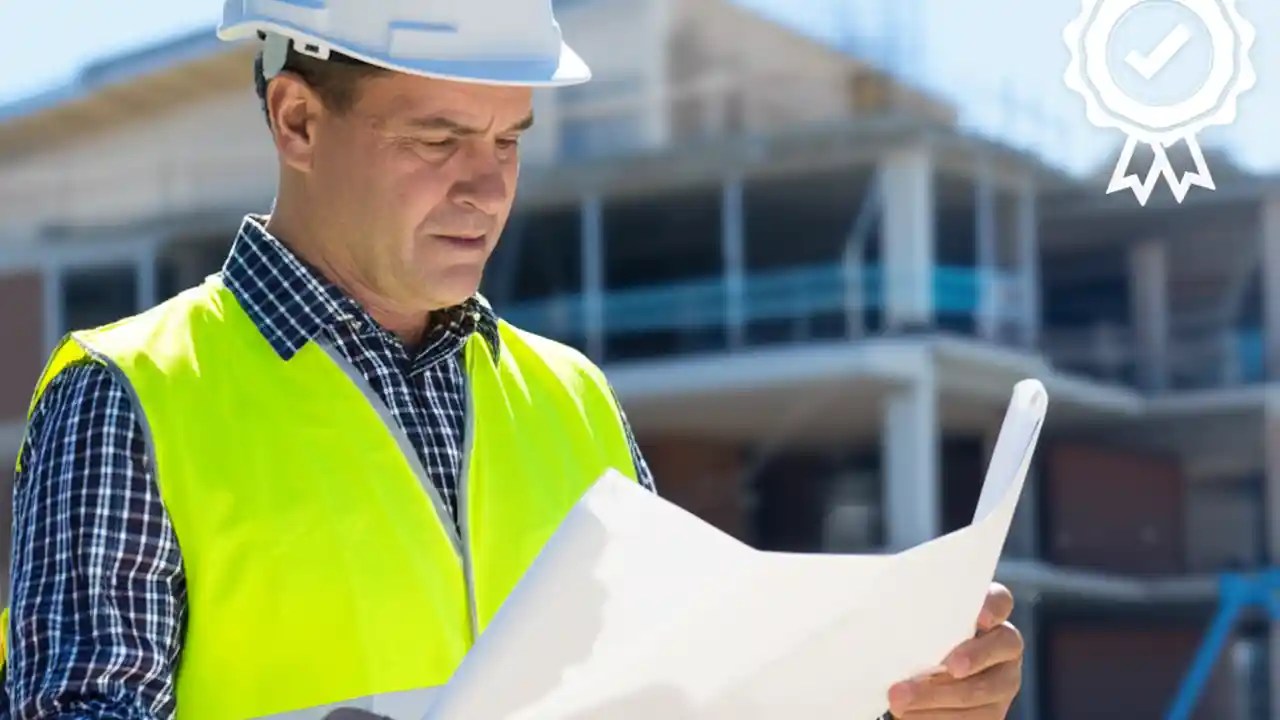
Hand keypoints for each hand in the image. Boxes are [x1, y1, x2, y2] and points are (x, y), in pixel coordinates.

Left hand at [886, 583, 1023, 718]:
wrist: (923, 683)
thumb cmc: (918, 641)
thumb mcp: (920, 625)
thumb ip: (919, 618)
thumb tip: (885, 619)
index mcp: (988, 614)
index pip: (1000, 601)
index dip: (993, 607)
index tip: (980, 618)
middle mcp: (1003, 646)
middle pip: (999, 647)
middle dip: (973, 657)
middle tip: (948, 666)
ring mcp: (1002, 681)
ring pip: (981, 690)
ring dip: (938, 696)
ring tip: (900, 699)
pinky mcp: (993, 712)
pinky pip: (971, 718)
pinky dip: (936, 717)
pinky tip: (909, 714)